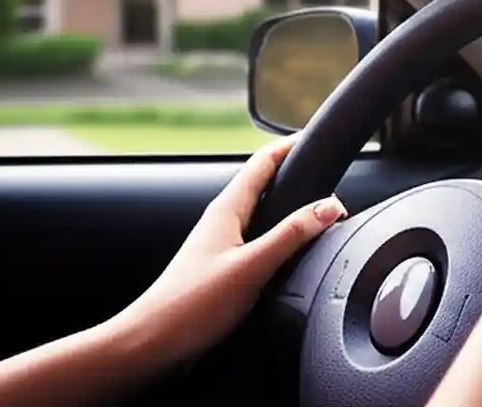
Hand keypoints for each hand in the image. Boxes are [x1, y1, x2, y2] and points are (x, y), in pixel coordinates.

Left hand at [110, 134, 345, 369]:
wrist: (152, 344)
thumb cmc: (190, 306)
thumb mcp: (251, 266)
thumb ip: (292, 235)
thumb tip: (329, 207)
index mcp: (226, 210)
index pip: (262, 163)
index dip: (289, 147)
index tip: (315, 138)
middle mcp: (223, 223)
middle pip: (264, 186)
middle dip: (294, 176)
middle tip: (324, 173)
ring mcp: (222, 247)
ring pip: (262, 216)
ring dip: (289, 210)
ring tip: (317, 210)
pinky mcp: (224, 271)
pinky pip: (259, 243)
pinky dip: (281, 240)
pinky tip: (292, 255)